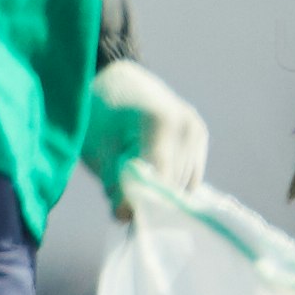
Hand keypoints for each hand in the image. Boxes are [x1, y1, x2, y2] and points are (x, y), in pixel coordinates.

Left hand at [84, 60, 208, 218]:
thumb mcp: (98, 148)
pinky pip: (188, 173)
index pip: (159, 180)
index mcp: (161, 125)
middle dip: (147, 199)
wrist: (111, 75)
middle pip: (173, 185)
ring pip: (184, 184)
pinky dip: (168, 180)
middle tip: (118, 200)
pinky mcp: (199, 135)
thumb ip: (116, 183)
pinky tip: (146, 173)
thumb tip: (128, 218)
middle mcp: (187, 129)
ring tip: (129, 179)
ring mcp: (197, 131)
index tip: (121, 217)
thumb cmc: (96, 110)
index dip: (141, 204)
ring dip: (159, 191)